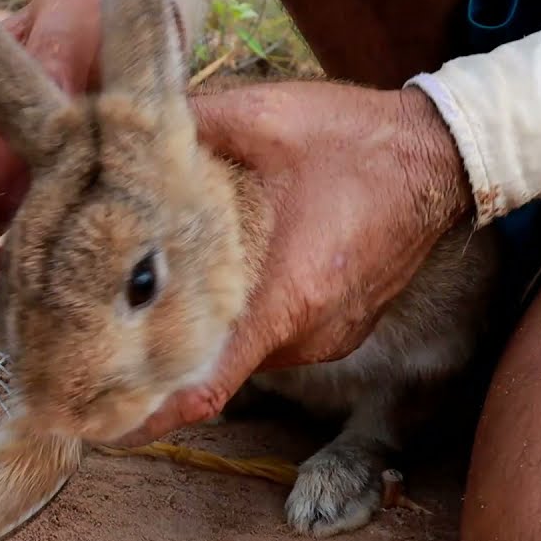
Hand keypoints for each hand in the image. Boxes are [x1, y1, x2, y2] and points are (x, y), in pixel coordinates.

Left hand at [117, 81, 474, 445]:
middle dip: (156, 362)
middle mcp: (303, 335)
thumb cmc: (354, 141)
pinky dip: (239, 323)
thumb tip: (121, 132)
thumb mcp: (262, 118)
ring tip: (155, 300)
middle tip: (99, 342)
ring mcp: (324, 338)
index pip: (203, 389)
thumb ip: (188, 130)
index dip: (146, 414)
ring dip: (200, 334)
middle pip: (211, 371)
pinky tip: (216, 286)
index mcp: (283, 300)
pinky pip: (272, 338)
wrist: (442, 156)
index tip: (97, 421)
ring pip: (242, 353)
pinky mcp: (336, 329)